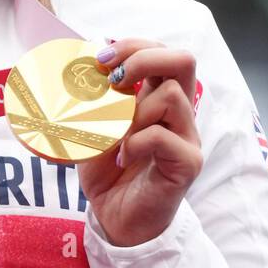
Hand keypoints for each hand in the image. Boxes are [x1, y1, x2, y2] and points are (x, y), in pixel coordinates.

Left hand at [76, 39, 201, 247]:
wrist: (117, 220)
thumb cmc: (109, 174)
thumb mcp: (93, 129)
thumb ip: (93, 101)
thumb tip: (80, 68)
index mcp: (159, 99)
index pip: (162, 53)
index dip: (132, 47)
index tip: (99, 60)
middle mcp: (180, 114)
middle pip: (184, 60)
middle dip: (142, 58)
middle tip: (113, 79)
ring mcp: (187, 137)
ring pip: (171, 96)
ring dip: (133, 111)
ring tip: (117, 137)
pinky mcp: (187, 163)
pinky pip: (162, 136)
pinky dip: (135, 142)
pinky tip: (124, 159)